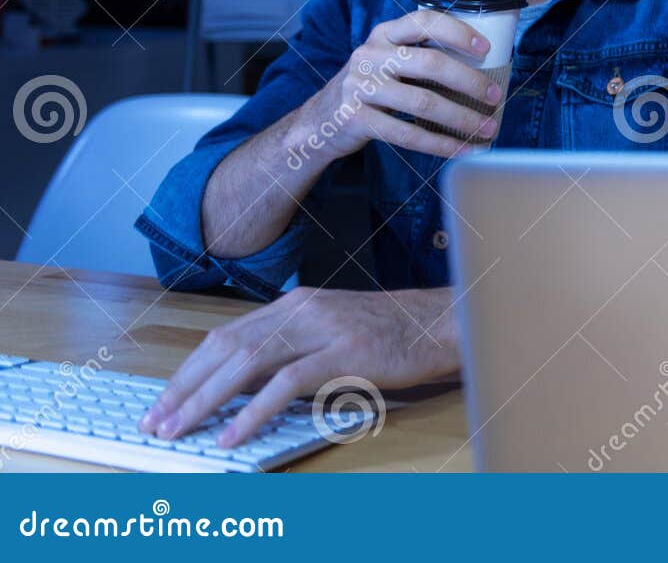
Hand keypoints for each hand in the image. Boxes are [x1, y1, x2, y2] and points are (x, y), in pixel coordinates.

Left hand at [138, 286, 457, 448]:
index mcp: (294, 304)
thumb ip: (291, 349)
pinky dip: (253, 412)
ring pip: (247, 363)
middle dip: (183, 387)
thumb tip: (244, 386)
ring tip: (180, 429)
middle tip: (155, 421)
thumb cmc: (391, 333)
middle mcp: (301, 309)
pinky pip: (286, 384)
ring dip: (205, 400)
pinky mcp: (343, 352)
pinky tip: (233, 434)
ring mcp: (322, 328)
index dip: (189, 370)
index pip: (225, 335)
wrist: (440, 323)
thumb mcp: (332, 332)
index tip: (163, 401)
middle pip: (225, 347)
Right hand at [300, 9, 502, 160]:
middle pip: (430, 63)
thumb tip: (481, 67)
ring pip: (423, 103)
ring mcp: (361, 87)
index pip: (424, 21)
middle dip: (469, 81)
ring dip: (461, 118)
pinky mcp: (356, 118)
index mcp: (384, 34)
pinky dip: (440, 144)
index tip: (487, 48)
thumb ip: (419, 56)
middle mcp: (371, 55)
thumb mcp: (386, 61)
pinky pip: (407, 134)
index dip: (458, 32)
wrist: (319, 121)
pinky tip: (462, 148)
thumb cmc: (369, 87)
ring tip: (487, 128)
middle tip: (494, 95)